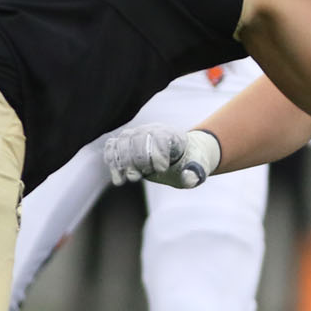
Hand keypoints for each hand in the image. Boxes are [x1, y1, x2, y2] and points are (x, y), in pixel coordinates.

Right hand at [102, 125, 220, 187]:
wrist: (184, 154)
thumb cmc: (191, 161)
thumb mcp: (198, 168)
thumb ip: (194, 173)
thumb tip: (189, 178)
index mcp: (171, 134)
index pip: (159, 138)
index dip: (157, 155)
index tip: (162, 169)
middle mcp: (152, 130)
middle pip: (138, 138)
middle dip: (137, 159)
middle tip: (140, 176)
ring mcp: (138, 135)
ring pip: (122, 141)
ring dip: (122, 162)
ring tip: (126, 180)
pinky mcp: (127, 144)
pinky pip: (113, 147)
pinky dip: (112, 161)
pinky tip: (118, 179)